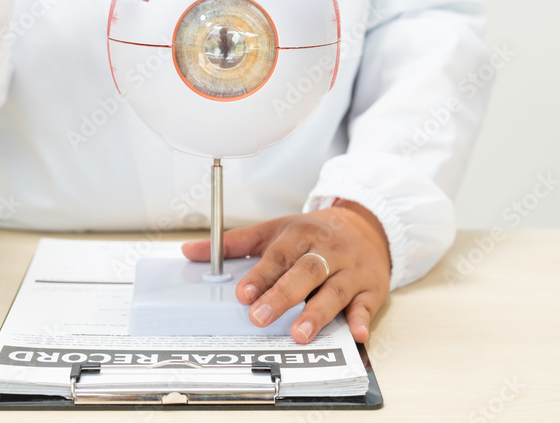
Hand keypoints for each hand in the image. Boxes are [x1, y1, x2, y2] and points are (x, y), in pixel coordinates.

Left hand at [182, 201, 390, 343]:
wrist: (366, 225)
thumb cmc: (313, 233)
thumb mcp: (275, 231)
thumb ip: (234, 244)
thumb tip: (189, 251)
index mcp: (300, 234)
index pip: (278, 256)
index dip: (260, 275)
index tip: (242, 294)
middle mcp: (327, 251)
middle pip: (305, 272)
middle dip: (283, 295)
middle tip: (260, 317)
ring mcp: (351, 270)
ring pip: (334, 291)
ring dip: (317, 313)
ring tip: (299, 333)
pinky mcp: (371, 288)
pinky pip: (367, 305)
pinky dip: (362, 320)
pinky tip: (356, 334)